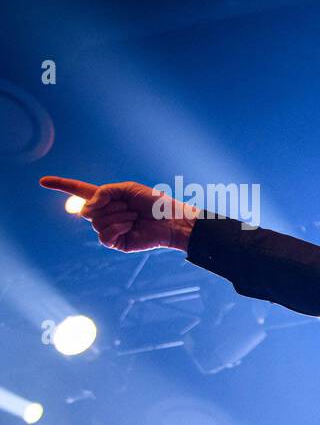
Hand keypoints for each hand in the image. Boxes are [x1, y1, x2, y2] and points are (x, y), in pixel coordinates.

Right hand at [38, 176, 197, 251]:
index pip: (79, 191)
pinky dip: (117, 228)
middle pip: (88, 209)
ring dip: (118, 216)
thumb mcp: (126, 188)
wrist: (171, 220)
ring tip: (134, 216)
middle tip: (130, 206)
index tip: (43, 181)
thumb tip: (85, 209)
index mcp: (106, 199)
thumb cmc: (154, 203)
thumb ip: (103, 192)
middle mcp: (104, 214)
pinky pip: (103, 235)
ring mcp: (109, 229)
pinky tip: (130, 226)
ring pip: (97, 222)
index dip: (61, 186)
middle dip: (110, 205)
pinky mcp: (117, 243)